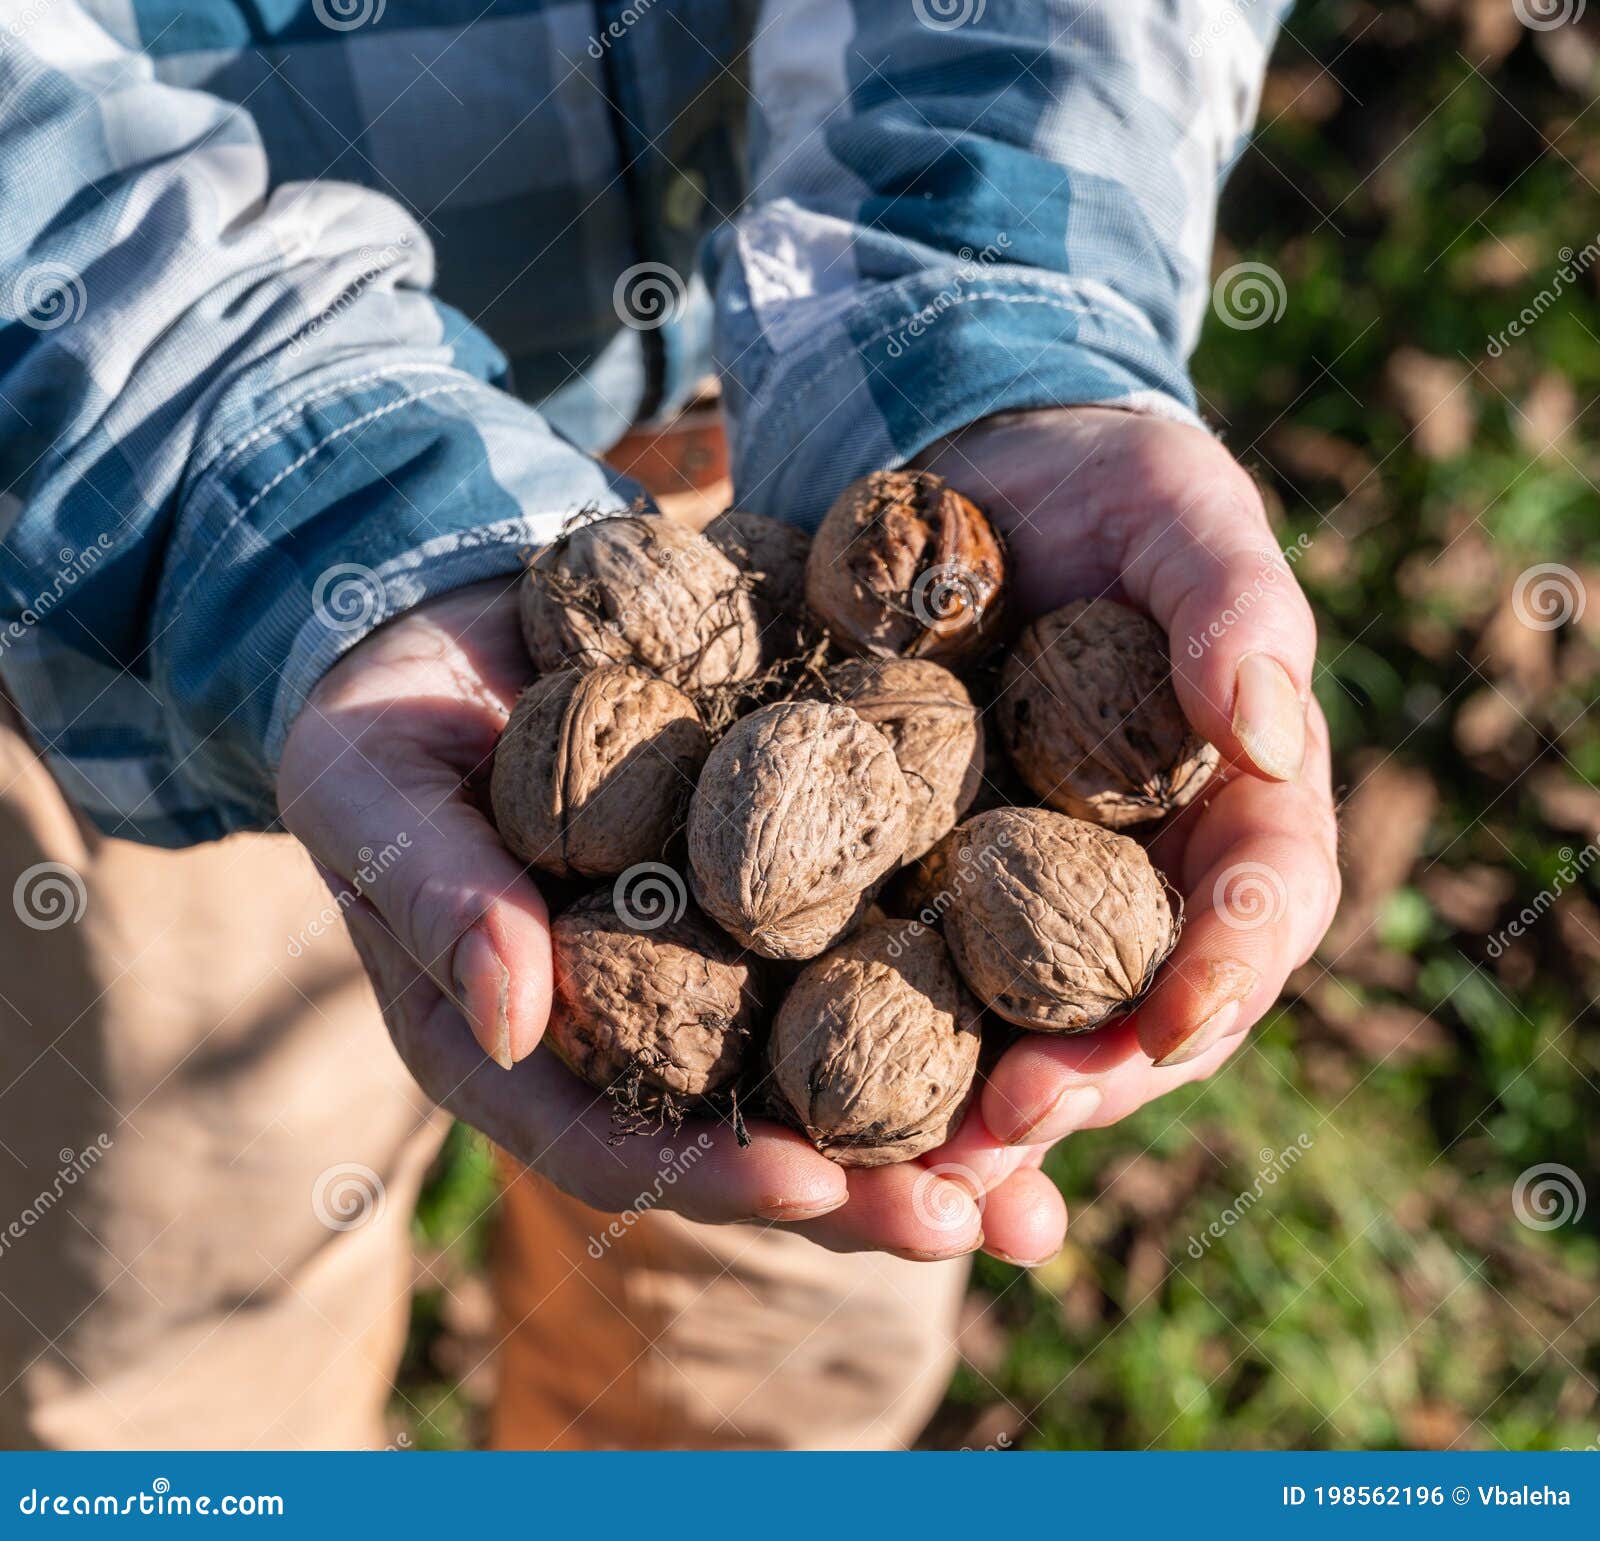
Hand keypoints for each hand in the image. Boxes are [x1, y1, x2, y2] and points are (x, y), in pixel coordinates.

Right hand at [276, 582, 1062, 1262]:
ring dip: (953, 1106)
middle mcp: (643, 1022)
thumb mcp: (371, 791)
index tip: (813, 1187)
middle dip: (876, 1185)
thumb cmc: (386, 716)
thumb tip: (509, 1015)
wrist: (461, 613)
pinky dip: (963, 961)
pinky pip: (880, 924)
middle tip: (992, 1218)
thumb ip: (431, 897)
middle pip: (762, 1128)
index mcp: (532, 1042)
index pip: (619, 1140)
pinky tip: (1061, 976)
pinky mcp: (789, 872)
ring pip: (841, 1051)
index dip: (714, 1174)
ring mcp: (723, 952)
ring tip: (1062, 1137)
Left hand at [914, 407, 1338, 1182]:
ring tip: (909, 1171)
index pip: (1258, 915)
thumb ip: (1234, 604)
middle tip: (1005, 1137)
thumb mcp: (1181, 511)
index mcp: (1235, 806)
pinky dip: (881, 1043)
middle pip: (1137, 1012)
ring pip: (1025, 1026)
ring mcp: (1032, 888)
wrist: (982, 471)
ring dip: (976, 1109)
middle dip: (1081, 1085)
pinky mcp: (930, 877)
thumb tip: (1267, 725)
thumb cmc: (1109, 487)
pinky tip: (819, 1095)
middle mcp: (1141, 873)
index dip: (1219, 980)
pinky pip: (916, 977)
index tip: (1164, 1032)